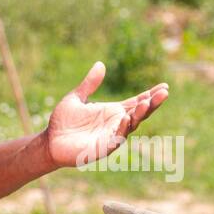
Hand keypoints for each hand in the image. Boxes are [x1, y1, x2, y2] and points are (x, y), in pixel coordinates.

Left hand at [43, 62, 168, 168]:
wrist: (49, 141)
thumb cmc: (62, 122)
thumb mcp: (76, 98)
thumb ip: (89, 84)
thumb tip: (100, 64)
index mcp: (113, 112)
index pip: (136, 102)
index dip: (150, 95)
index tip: (164, 86)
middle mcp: (116, 124)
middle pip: (139, 113)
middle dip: (152, 103)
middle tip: (164, 92)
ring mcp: (111, 136)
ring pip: (131, 125)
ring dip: (139, 115)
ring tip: (147, 102)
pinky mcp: (102, 148)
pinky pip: (115, 139)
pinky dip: (121, 129)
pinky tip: (125, 118)